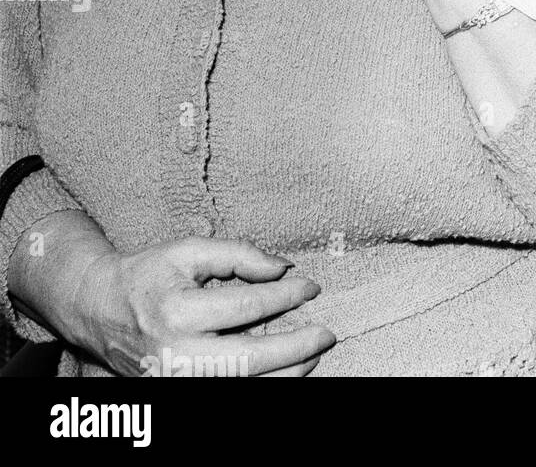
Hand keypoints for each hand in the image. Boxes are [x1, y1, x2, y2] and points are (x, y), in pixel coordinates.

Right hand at [72, 235, 334, 377]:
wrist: (100, 309)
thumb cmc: (149, 275)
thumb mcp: (191, 250)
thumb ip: (240, 255)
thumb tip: (284, 267)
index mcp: (177, 310)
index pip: (247, 306)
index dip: (286, 295)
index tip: (311, 286)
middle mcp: (175, 352)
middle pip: (248, 359)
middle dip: (295, 349)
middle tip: (325, 334)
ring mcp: (174, 380)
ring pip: (241, 386)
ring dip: (284, 374)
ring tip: (312, 356)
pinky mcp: (176, 392)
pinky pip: (227, 392)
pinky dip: (260, 383)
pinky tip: (283, 371)